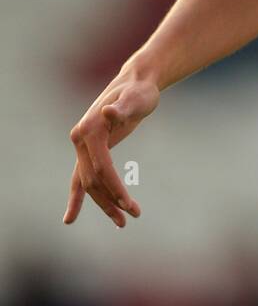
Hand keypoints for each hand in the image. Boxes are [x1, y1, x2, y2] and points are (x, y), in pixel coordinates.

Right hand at [66, 66, 159, 226]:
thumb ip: (123, 107)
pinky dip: (77, 198)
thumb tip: (109, 111)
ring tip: (123, 222)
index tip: (130, 204)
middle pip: (93, 179)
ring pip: (88, 182)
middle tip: (133, 216)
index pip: (101, 166)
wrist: (134, 83)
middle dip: (111, 200)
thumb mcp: (136, 98)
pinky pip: (80, 178)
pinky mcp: (89, 150)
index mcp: (90, 129)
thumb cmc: (139, 92)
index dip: (115, 187)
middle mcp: (80, 138)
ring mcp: (82, 145)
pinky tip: (70, 218)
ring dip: (104, 203)